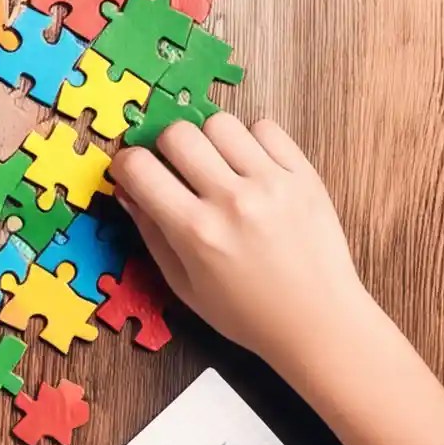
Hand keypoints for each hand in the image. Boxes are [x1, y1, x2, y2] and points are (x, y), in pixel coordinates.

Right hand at [111, 113, 364, 364]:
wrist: (318, 321)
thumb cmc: (247, 313)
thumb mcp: (184, 286)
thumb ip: (152, 234)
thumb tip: (126, 190)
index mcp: (196, 232)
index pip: (138, 167)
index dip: (125, 165)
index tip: (133, 172)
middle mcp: (232, 201)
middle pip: (177, 133)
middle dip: (165, 147)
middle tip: (176, 169)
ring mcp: (271, 184)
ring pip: (220, 123)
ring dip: (209, 140)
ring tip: (218, 167)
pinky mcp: (303, 175)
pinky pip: (265, 128)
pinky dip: (251, 140)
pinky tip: (251, 166)